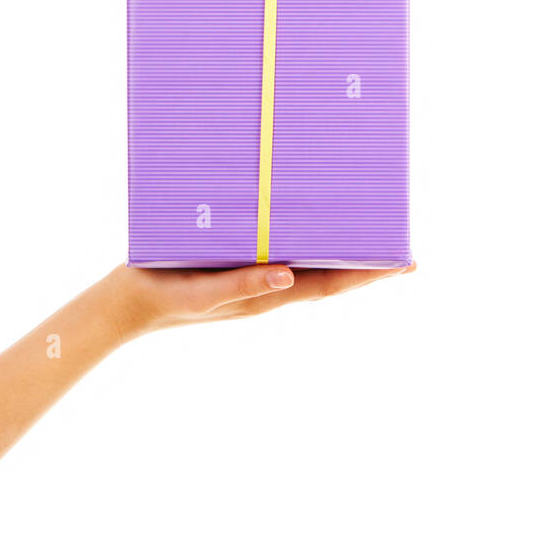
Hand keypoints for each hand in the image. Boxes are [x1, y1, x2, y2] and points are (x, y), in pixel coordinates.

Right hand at [104, 261, 415, 340]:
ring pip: (307, 266)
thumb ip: (242, 285)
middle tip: (402, 249)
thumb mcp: (203, 293)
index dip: (369, 275)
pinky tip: (304, 228)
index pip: (329, 284)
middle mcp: (267, 288)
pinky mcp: (233, 268)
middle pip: (327, 276)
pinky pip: (279, 254)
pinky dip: (302, 243)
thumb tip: (289, 276)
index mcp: (266, 295)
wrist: (126, 304)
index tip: (406, 263)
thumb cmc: (165, 297)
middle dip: (365, 265)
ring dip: (338, 253)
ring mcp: (251, 280)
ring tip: (365, 236)